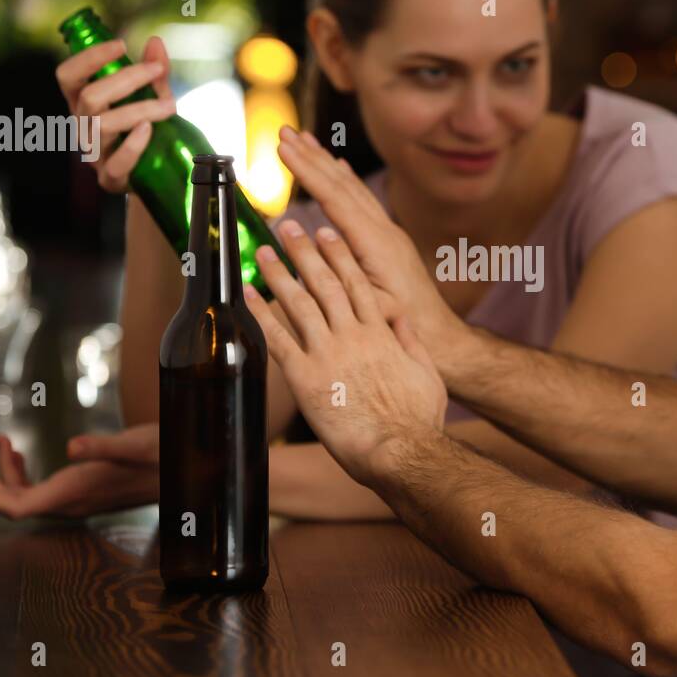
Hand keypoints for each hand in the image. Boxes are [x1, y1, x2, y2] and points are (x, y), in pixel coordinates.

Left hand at [0, 426, 159, 519]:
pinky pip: (39, 490)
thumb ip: (103, 447)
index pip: (18, 506)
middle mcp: (71, 501)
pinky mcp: (81, 491)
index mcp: (76, 492)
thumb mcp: (134, 444)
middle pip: (13, 501)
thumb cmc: (162, 454)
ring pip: (24, 494)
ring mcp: (76, 498)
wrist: (186, 469)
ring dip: (1, 472)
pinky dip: (22, 471)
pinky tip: (20, 452)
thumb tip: (71, 447)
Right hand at [55, 35, 176, 191]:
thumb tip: (155, 42)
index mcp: (82, 104)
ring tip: (170, 105)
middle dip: (126, 78)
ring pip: (104, 125)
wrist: (153, 177)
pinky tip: (148, 130)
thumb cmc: (144, 131)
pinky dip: (133, 145)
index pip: (67, 76)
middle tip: (157, 71)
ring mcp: (94, 155)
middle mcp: (82, 127)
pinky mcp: (110, 179)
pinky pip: (116, 163)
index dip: (88, 58)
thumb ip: (153, 73)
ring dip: (140, 110)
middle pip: (89, 97)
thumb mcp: (150, 98)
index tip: (121, 44)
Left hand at [244, 224, 447, 487]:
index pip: (357, 284)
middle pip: (325, 284)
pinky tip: (249, 296)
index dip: (339, 256)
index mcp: (382, 333)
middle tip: (288, 227)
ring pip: (300, 304)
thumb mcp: (427, 374)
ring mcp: (328, 354)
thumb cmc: (418, 420)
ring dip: (279, 273)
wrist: (400, 449)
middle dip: (304, 252)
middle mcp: (353, 335)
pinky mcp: (307, 378)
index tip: (326, 234)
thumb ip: (410, 343)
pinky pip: (279, 340)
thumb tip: (402, 321)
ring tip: (262, 251)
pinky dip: (262, 314)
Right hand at [274, 126, 466, 366]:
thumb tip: (307, 245)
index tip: (284, 149)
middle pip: (342, 184)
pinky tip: (337, 167)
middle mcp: (384, 230)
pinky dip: (345, 180)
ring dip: (325, 162)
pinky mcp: (389, 240)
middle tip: (284, 131)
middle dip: (310, 157)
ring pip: (353, 188)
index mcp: (376, 244)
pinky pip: (363, 200)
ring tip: (304, 139)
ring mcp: (389, 233)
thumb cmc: (403, 327)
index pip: (334, 198)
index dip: (307, 172)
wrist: (438, 336)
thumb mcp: (368, 306)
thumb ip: (339, 277)